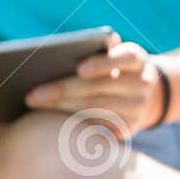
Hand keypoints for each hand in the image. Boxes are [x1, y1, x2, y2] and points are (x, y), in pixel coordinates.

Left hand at [24, 35, 163, 136]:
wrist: (147, 96)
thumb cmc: (116, 68)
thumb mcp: (115, 55)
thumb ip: (99, 49)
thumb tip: (65, 49)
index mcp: (138, 59)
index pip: (125, 57)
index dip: (104, 63)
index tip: (80, 70)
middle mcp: (143, 83)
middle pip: (101, 88)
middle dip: (64, 90)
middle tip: (32, 94)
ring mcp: (138, 109)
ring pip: (95, 109)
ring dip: (62, 108)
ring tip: (35, 105)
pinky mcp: (128, 129)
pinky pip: (96, 127)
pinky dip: (72, 122)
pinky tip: (48, 119)